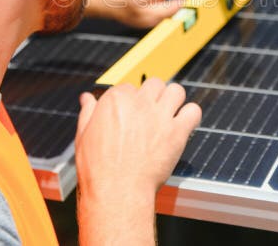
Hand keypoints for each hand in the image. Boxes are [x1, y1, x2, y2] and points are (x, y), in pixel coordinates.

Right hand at [75, 79, 200, 244]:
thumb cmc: (97, 168)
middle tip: (151, 114)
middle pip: (154, 84)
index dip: (130, 102)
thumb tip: (87, 98)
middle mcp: (140, 102)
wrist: (117, 192)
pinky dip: (191, 116)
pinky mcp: (177, 131)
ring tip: (169, 114)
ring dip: (174, 100)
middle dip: (153, 96)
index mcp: (116, 99)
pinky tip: (183, 125)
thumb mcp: (84, 136)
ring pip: (176, 91)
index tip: (130, 116)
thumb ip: (88, 112)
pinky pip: (193, 111)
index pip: (129, 87)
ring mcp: (160, 116)